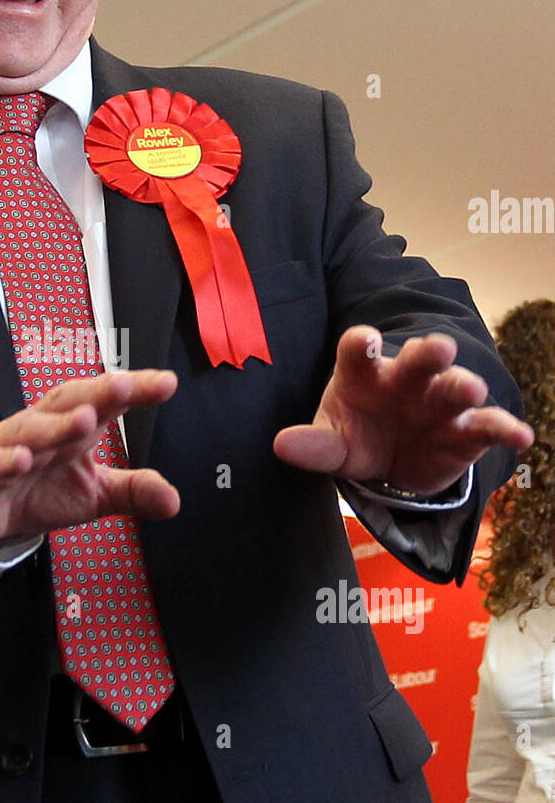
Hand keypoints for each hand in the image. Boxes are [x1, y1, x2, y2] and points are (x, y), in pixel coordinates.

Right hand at [0, 369, 179, 555]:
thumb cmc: (36, 492)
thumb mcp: (92, 495)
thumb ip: (132, 492)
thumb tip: (173, 500)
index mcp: (73, 428)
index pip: (105, 402)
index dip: (135, 390)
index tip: (167, 384)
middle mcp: (41, 428)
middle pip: (68, 402)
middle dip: (97, 392)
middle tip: (124, 387)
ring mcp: (4, 446)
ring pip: (31, 429)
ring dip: (57, 424)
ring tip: (84, 420)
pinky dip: (1, 460)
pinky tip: (21, 461)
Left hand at [272, 326, 533, 494]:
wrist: (392, 463)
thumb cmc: (357, 435)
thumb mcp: (332, 442)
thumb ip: (313, 445)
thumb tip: (281, 445)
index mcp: (364, 372)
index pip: (358, 350)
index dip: (361, 343)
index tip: (362, 340)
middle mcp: (407, 378)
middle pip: (418, 359)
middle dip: (428, 351)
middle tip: (435, 348)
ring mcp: (439, 402)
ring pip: (455, 387)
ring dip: (463, 385)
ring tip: (470, 389)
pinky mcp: (466, 431)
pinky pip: (488, 426)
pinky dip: (506, 429)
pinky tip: (521, 437)